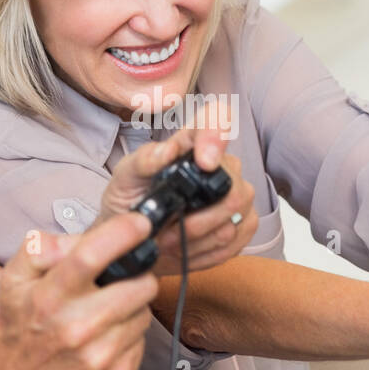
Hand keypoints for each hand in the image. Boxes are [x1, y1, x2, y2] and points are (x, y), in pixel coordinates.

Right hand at [0, 213, 159, 369]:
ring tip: (105, 313)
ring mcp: (99, 357)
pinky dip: (128, 336)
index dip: (124, 233)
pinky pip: (142, 342)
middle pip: (139, 285)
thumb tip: (80, 239)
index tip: (139, 224)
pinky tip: (105, 339)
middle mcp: (77, 327)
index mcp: (50, 297)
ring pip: (144, 313)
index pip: (92, 255)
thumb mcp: (14, 279)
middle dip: (137, 276)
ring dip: (132, 308)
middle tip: (120, 280)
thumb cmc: (19, 326)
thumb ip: (41, 247)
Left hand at [97, 108, 257, 275]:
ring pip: (233, 217)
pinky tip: (188, 250)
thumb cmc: (130, 201)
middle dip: (196, 217)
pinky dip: (206, 252)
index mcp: (191, 142)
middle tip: (166, 229)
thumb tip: (167, 151)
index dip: (217, 134)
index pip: (217, 117)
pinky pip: (236, 240)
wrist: (135, 239)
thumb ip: (143, 161)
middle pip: (231, 185)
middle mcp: (222, 164)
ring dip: (196, 238)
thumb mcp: (124, 178)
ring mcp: (237, 194)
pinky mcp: (244, 223)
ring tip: (171, 240)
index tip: (205, 162)